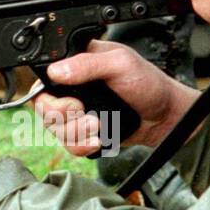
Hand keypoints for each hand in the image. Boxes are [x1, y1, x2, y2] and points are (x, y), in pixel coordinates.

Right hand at [33, 40, 200, 156]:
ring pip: (53, 128)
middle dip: (63, 117)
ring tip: (98, 129)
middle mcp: (71, 86)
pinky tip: (98, 141)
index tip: (72, 101)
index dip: (49, 93)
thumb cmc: (149, 84)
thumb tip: (56, 71)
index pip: (43, 76)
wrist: (166, 118)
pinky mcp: (83, 131)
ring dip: (75, 133)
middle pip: (43, 106)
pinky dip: (81, 146)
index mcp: (75, 62)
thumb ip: (88, 65)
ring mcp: (76, 111)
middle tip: (85, 115)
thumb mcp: (121, 65)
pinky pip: (67, 144)